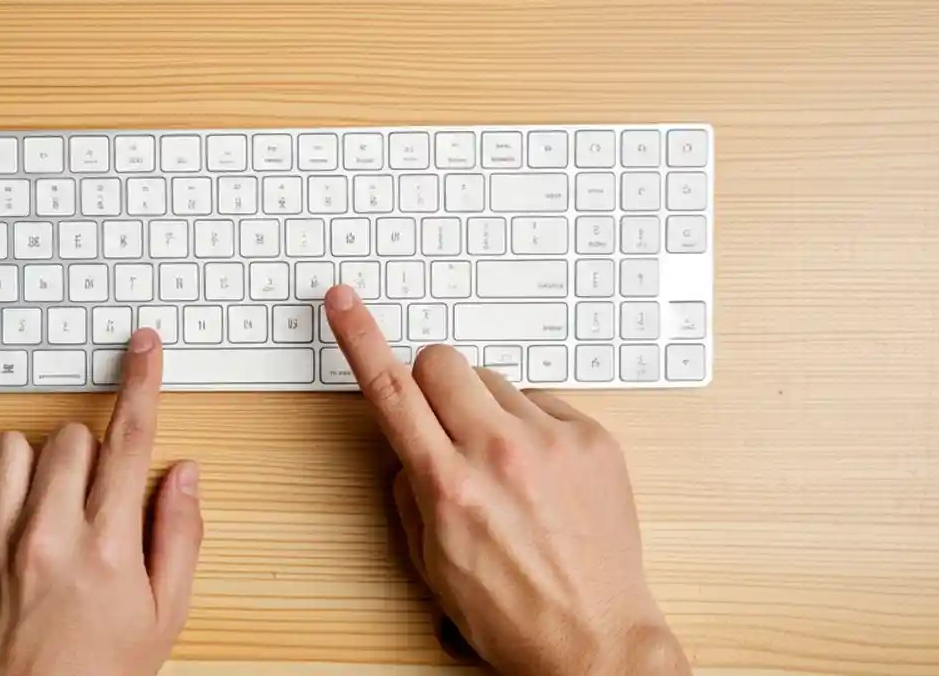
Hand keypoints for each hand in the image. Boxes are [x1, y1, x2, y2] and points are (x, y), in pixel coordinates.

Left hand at [0, 329, 201, 675]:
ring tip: (52, 499)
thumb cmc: (102, 669)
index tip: (142, 346)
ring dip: (39, 461)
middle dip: (92, 449)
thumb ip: (181, 533)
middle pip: (70, 435)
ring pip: (12, 447)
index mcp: (108, 546)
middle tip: (99, 494)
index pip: (130, 440)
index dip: (141, 383)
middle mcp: (48, 534)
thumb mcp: (168, 611)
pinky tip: (13, 515)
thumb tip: (185, 471)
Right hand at [324, 286, 689, 675]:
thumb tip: (406, 446)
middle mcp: (498, 453)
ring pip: (494, 382)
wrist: (594, 638)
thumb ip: (409, 491)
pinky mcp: (593, 440)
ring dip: (487, 413)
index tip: (344, 300)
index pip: (390, 391)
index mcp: (447, 484)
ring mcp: (551, 442)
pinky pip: (544, 403)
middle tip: (445, 422)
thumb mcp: (431, 561)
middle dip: (431, 382)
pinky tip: (543, 476)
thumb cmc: (510, 611)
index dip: (359, 337)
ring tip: (508, 470)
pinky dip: (534, 430)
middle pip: (443, 363)